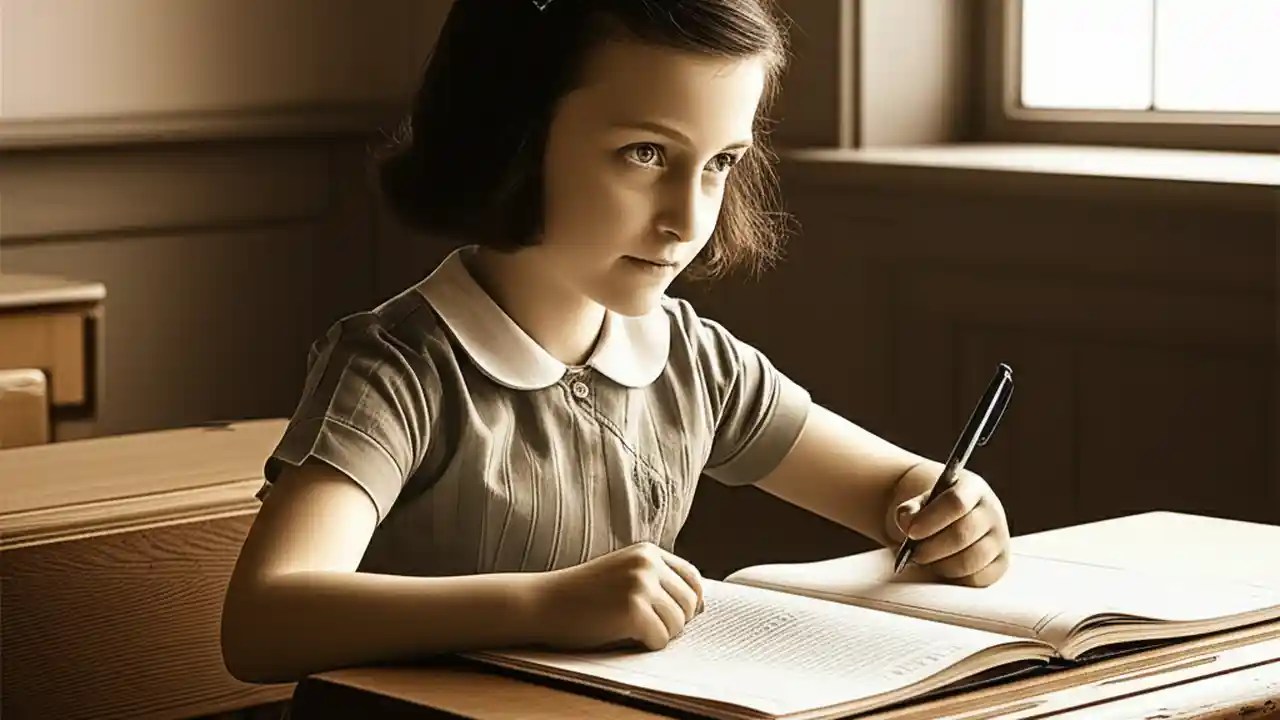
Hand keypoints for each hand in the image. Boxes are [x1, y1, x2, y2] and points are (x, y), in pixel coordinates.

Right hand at [531, 542, 704, 650]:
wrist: (543, 603)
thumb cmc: (582, 596)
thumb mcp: (622, 574)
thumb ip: (656, 581)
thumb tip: (699, 607)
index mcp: (647, 552)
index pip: (692, 578)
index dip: (690, 602)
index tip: (676, 616)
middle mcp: (647, 563)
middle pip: (690, 603)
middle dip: (675, 622)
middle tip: (649, 628)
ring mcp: (640, 585)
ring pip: (678, 623)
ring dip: (660, 634)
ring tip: (632, 631)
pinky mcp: (633, 610)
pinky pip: (661, 639)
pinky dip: (647, 645)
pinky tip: (625, 637)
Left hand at [895, 470, 1010, 586]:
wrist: (951, 521)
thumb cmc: (932, 511)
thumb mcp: (919, 503)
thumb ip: (909, 511)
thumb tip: (908, 523)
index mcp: (972, 488)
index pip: (956, 502)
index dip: (931, 519)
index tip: (911, 532)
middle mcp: (992, 512)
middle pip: (963, 534)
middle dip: (932, 548)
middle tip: (914, 554)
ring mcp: (1000, 539)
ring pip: (970, 560)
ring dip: (941, 565)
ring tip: (927, 561)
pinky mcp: (1001, 563)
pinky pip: (977, 579)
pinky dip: (955, 578)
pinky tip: (942, 568)